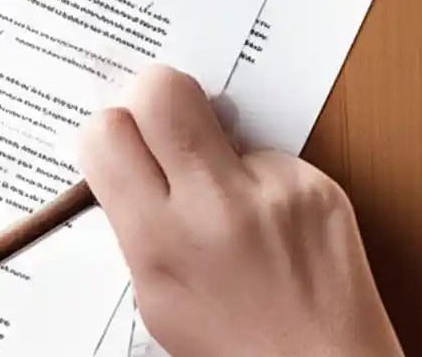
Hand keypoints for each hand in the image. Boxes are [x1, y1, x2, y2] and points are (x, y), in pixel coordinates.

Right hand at [79, 66, 401, 356]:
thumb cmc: (235, 344)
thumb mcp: (154, 295)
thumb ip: (135, 223)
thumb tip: (123, 160)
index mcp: (157, 239)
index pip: (105, 134)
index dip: (106, 130)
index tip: (116, 144)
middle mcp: (212, 206)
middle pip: (162, 89)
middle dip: (150, 95)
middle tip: (159, 124)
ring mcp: (271, 190)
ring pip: (217, 116)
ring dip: (210, 142)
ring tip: (224, 195)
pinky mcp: (315, 184)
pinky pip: (266, 151)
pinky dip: (259, 176)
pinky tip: (266, 219)